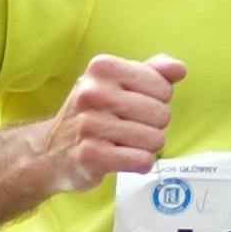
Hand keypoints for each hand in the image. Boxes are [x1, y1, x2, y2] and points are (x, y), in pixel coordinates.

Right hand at [44, 53, 180, 190]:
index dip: (158, 99)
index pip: (162, 86)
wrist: (51, 150)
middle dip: (153, 125)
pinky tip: (123, 157)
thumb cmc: (93, 112)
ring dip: (146, 146)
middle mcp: (92, 93)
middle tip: (130, 127)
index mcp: (102, 68)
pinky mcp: (90, 155)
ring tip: (125, 142)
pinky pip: (141, 160)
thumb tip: (179, 69)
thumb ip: (153, 71)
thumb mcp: (118, 82)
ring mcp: (89, 125)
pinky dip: (140, 163)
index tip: (137, 104)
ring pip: (154, 139)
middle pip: (161, 114)